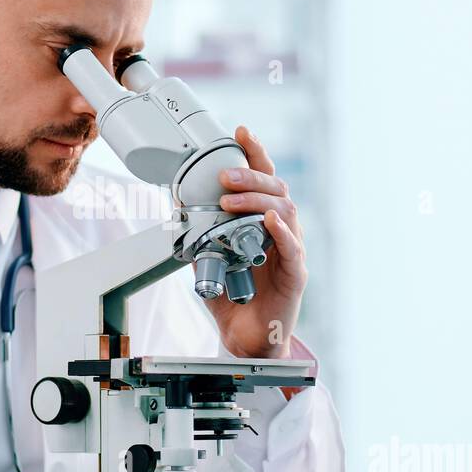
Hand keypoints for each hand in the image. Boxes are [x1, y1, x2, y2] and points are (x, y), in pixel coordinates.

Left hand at [201, 126, 307, 363]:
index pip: (265, 180)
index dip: (256, 154)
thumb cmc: (235, 298)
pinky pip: (293, 248)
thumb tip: (177, 207)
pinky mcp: (295, 275)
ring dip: (256, 200)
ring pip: (285, 211)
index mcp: (264, 223)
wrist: (246, 340)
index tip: (241, 132)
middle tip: (225, 174)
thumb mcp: (209, 258)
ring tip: (231, 199)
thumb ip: (200, 233)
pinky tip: (269, 221)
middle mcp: (282, 231)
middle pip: (277, 189)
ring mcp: (291, 251)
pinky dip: (282, 231)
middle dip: (251, 176)